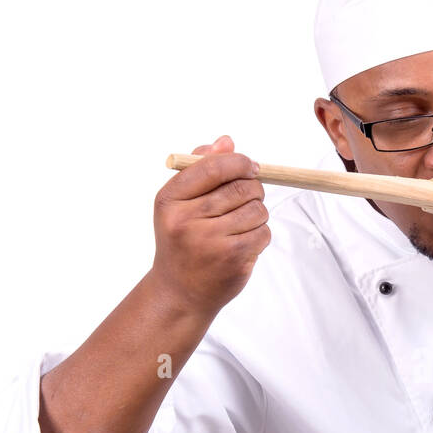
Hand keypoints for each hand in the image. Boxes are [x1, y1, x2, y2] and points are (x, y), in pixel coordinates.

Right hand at [151, 134, 270, 313]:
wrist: (180, 291)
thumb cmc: (182, 239)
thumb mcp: (179, 202)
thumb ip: (202, 168)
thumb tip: (227, 142)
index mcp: (169, 200)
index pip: (213, 167)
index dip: (239, 162)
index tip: (251, 166)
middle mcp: (186, 221)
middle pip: (242, 187)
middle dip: (253, 189)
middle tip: (247, 197)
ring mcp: (210, 242)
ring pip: (257, 210)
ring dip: (256, 214)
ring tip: (240, 224)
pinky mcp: (233, 260)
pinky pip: (263, 232)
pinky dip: (259, 234)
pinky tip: (243, 242)